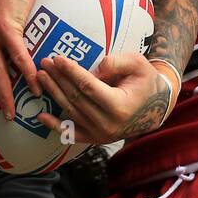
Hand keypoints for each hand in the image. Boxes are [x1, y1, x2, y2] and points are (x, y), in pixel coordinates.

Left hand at [35, 52, 168, 144]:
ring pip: (71, 112)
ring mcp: (101, 134)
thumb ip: (116, 63)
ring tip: (41, 77)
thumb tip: (95, 69)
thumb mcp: (138, 64)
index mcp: (119, 106)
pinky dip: (55, 126)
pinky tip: (41, 115)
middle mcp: (108, 124)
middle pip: (76, 98)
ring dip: (54, 94)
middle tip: (44, 63)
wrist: (156, 107)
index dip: (71, 72)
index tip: (57, 58)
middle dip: (58, 79)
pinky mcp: (96, 139)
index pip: (88, 86)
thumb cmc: (145, 81)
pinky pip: (71, 134)